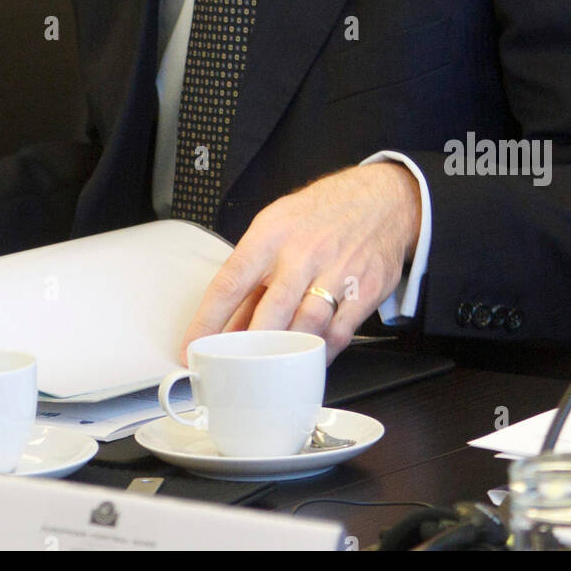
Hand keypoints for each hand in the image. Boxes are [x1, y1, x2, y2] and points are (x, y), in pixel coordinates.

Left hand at [181, 162, 421, 363]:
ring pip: (305, 326)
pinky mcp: (365, 289)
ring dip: (284, 354)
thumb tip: (225, 325)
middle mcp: (302, 253)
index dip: (206, 321)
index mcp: (270, 236)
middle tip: (231, 371)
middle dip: (247, 348)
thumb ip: (251, 277)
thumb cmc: (318, 215)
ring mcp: (337, 271)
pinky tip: (307, 361)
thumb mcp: (275, 228)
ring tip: (267, 371)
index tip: (191, 348)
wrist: (379, 199)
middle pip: (269, 312)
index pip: (229, 283)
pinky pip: (338, 334)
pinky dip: (320, 354)